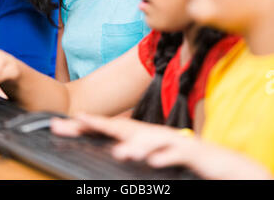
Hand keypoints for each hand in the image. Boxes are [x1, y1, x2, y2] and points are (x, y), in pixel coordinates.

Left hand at [51, 113, 273, 179]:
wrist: (220, 162)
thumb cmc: (182, 160)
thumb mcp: (152, 154)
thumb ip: (133, 149)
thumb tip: (111, 149)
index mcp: (142, 136)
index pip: (110, 128)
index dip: (88, 125)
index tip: (63, 123)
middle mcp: (153, 134)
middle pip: (123, 128)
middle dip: (98, 125)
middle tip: (76, 122)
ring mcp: (170, 142)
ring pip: (149, 140)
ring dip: (134, 145)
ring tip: (118, 153)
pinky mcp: (189, 152)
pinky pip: (176, 153)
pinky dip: (165, 156)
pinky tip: (154, 161)